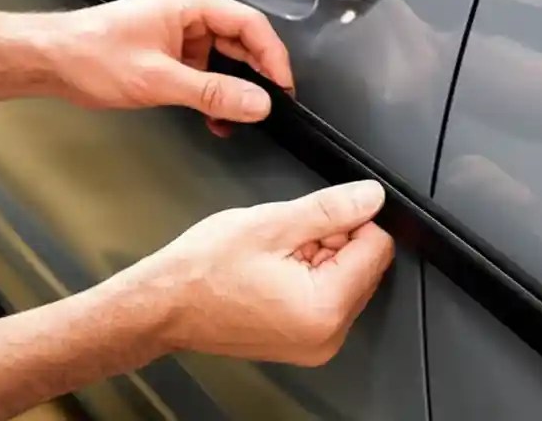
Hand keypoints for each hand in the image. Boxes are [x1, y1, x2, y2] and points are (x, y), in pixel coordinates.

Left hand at [44, 0, 293, 134]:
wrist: (50, 61)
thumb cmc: (94, 56)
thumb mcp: (159, 80)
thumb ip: (212, 93)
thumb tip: (258, 103)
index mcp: (191, 4)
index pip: (251, 25)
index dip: (273, 57)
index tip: (284, 89)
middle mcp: (190, 14)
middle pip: (242, 42)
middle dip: (256, 77)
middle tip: (268, 108)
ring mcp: (180, 34)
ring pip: (225, 61)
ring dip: (233, 91)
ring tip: (239, 119)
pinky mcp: (170, 54)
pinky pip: (205, 72)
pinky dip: (213, 95)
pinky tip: (215, 118)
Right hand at [107, 180, 395, 365]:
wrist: (164, 305)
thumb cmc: (203, 270)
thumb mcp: (272, 223)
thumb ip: (330, 209)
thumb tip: (371, 196)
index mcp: (325, 308)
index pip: (376, 248)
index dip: (350, 222)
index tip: (316, 219)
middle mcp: (328, 335)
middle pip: (365, 266)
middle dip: (334, 242)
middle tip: (288, 239)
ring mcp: (317, 343)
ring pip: (347, 280)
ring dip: (320, 258)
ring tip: (276, 257)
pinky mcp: (304, 342)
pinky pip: (328, 299)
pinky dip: (309, 277)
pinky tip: (275, 271)